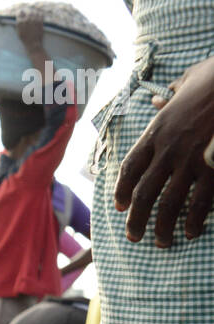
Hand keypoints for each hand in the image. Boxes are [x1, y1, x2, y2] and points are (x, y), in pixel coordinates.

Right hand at [15, 6, 44, 54]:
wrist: (33, 44)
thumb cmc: (25, 40)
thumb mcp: (19, 32)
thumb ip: (18, 24)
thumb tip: (18, 17)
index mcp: (21, 22)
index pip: (19, 13)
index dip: (20, 13)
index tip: (21, 13)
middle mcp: (27, 19)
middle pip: (27, 10)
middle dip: (27, 11)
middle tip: (28, 13)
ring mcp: (34, 20)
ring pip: (34, 11)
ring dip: (33, 12)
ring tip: (33, 15)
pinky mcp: (40, 21)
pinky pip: (40, 14)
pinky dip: (39, 14)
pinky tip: (38, 16)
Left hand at [114, 55, 213, 245]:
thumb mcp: (187, 81)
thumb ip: (169, 96)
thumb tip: (157, 101)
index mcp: (157, 130)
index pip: (129, 168)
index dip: (121, 191)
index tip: (120, 206)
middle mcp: (168, 149)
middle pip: (142, 195)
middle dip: (135, 221)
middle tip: (133, 236)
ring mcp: (191, 161)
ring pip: (167, 205)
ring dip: (162, 229)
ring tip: (161, 242)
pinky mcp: (213, 168)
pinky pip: (198, 203)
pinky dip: (193, 222)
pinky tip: (191, 232)